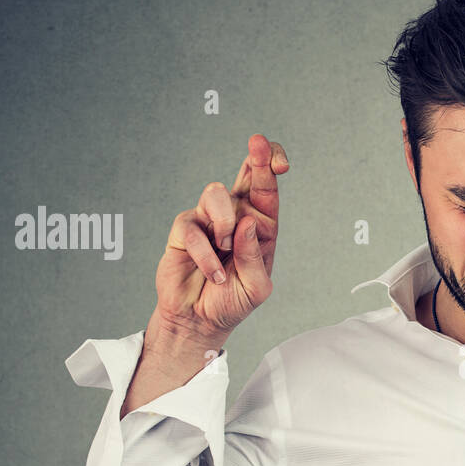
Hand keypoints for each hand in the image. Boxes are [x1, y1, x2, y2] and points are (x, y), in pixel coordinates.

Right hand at [154, 133, 288, 340]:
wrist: (199, 321)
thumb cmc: (231, 303)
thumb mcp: (256, 288)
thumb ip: (254, 257)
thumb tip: (247, 223)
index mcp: (260, 226)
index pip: (267, 188)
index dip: (272, 167)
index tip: (280, 163)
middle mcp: (235, 217)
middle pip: (245, 174)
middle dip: (255, 157)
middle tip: (257, 144)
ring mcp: (208, 220)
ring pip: (216, 193)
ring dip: (224, 223)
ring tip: (225, 250)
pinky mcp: (184, 230)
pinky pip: (193, 227)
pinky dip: (205, 254)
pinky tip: (214, 273)